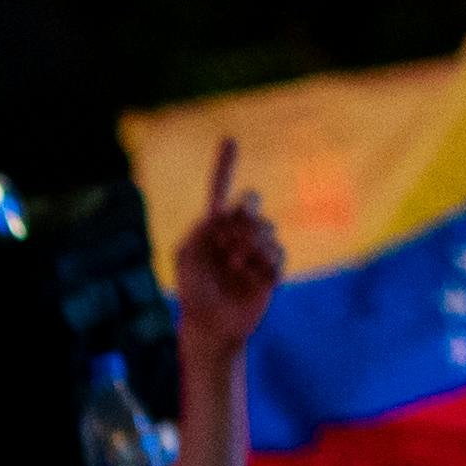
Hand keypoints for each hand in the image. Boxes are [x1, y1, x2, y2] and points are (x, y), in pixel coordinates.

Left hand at [174, 138, 286, 365]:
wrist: (211, 325)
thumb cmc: (193, 292)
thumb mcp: (187, 258)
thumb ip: (201, 231)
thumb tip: (222, 213)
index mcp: (212, 227)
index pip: (219, 191)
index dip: (223, 166)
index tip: (229, 140)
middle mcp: (235, 234)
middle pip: (252, 203)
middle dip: (245, 217)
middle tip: (229, 240)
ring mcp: (255, 251)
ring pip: (267, 229)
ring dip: (251, 245)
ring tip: (236, 265)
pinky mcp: (271, 271)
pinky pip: (278, 255)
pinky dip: (265, 263)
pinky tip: (251, 275)